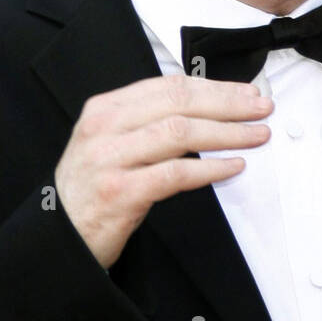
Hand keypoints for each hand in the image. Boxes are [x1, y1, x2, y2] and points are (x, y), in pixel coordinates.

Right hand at [55, 74, 272, 268]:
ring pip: (180, 132)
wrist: (60, 235)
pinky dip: (210, 167)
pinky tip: (233, 166)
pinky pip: (175, 173)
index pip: (167, 86)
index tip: (245, 92)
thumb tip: (206, 110)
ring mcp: (110, 159)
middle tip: (261, 109)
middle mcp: (105, 128)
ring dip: (226, 133)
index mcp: (104, 108)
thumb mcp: (109, 143)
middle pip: (177, 102)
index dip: (212, 87)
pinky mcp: (121, 192)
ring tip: (256, 136)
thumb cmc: (92, 188)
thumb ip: (145, 123)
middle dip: (227, 104)